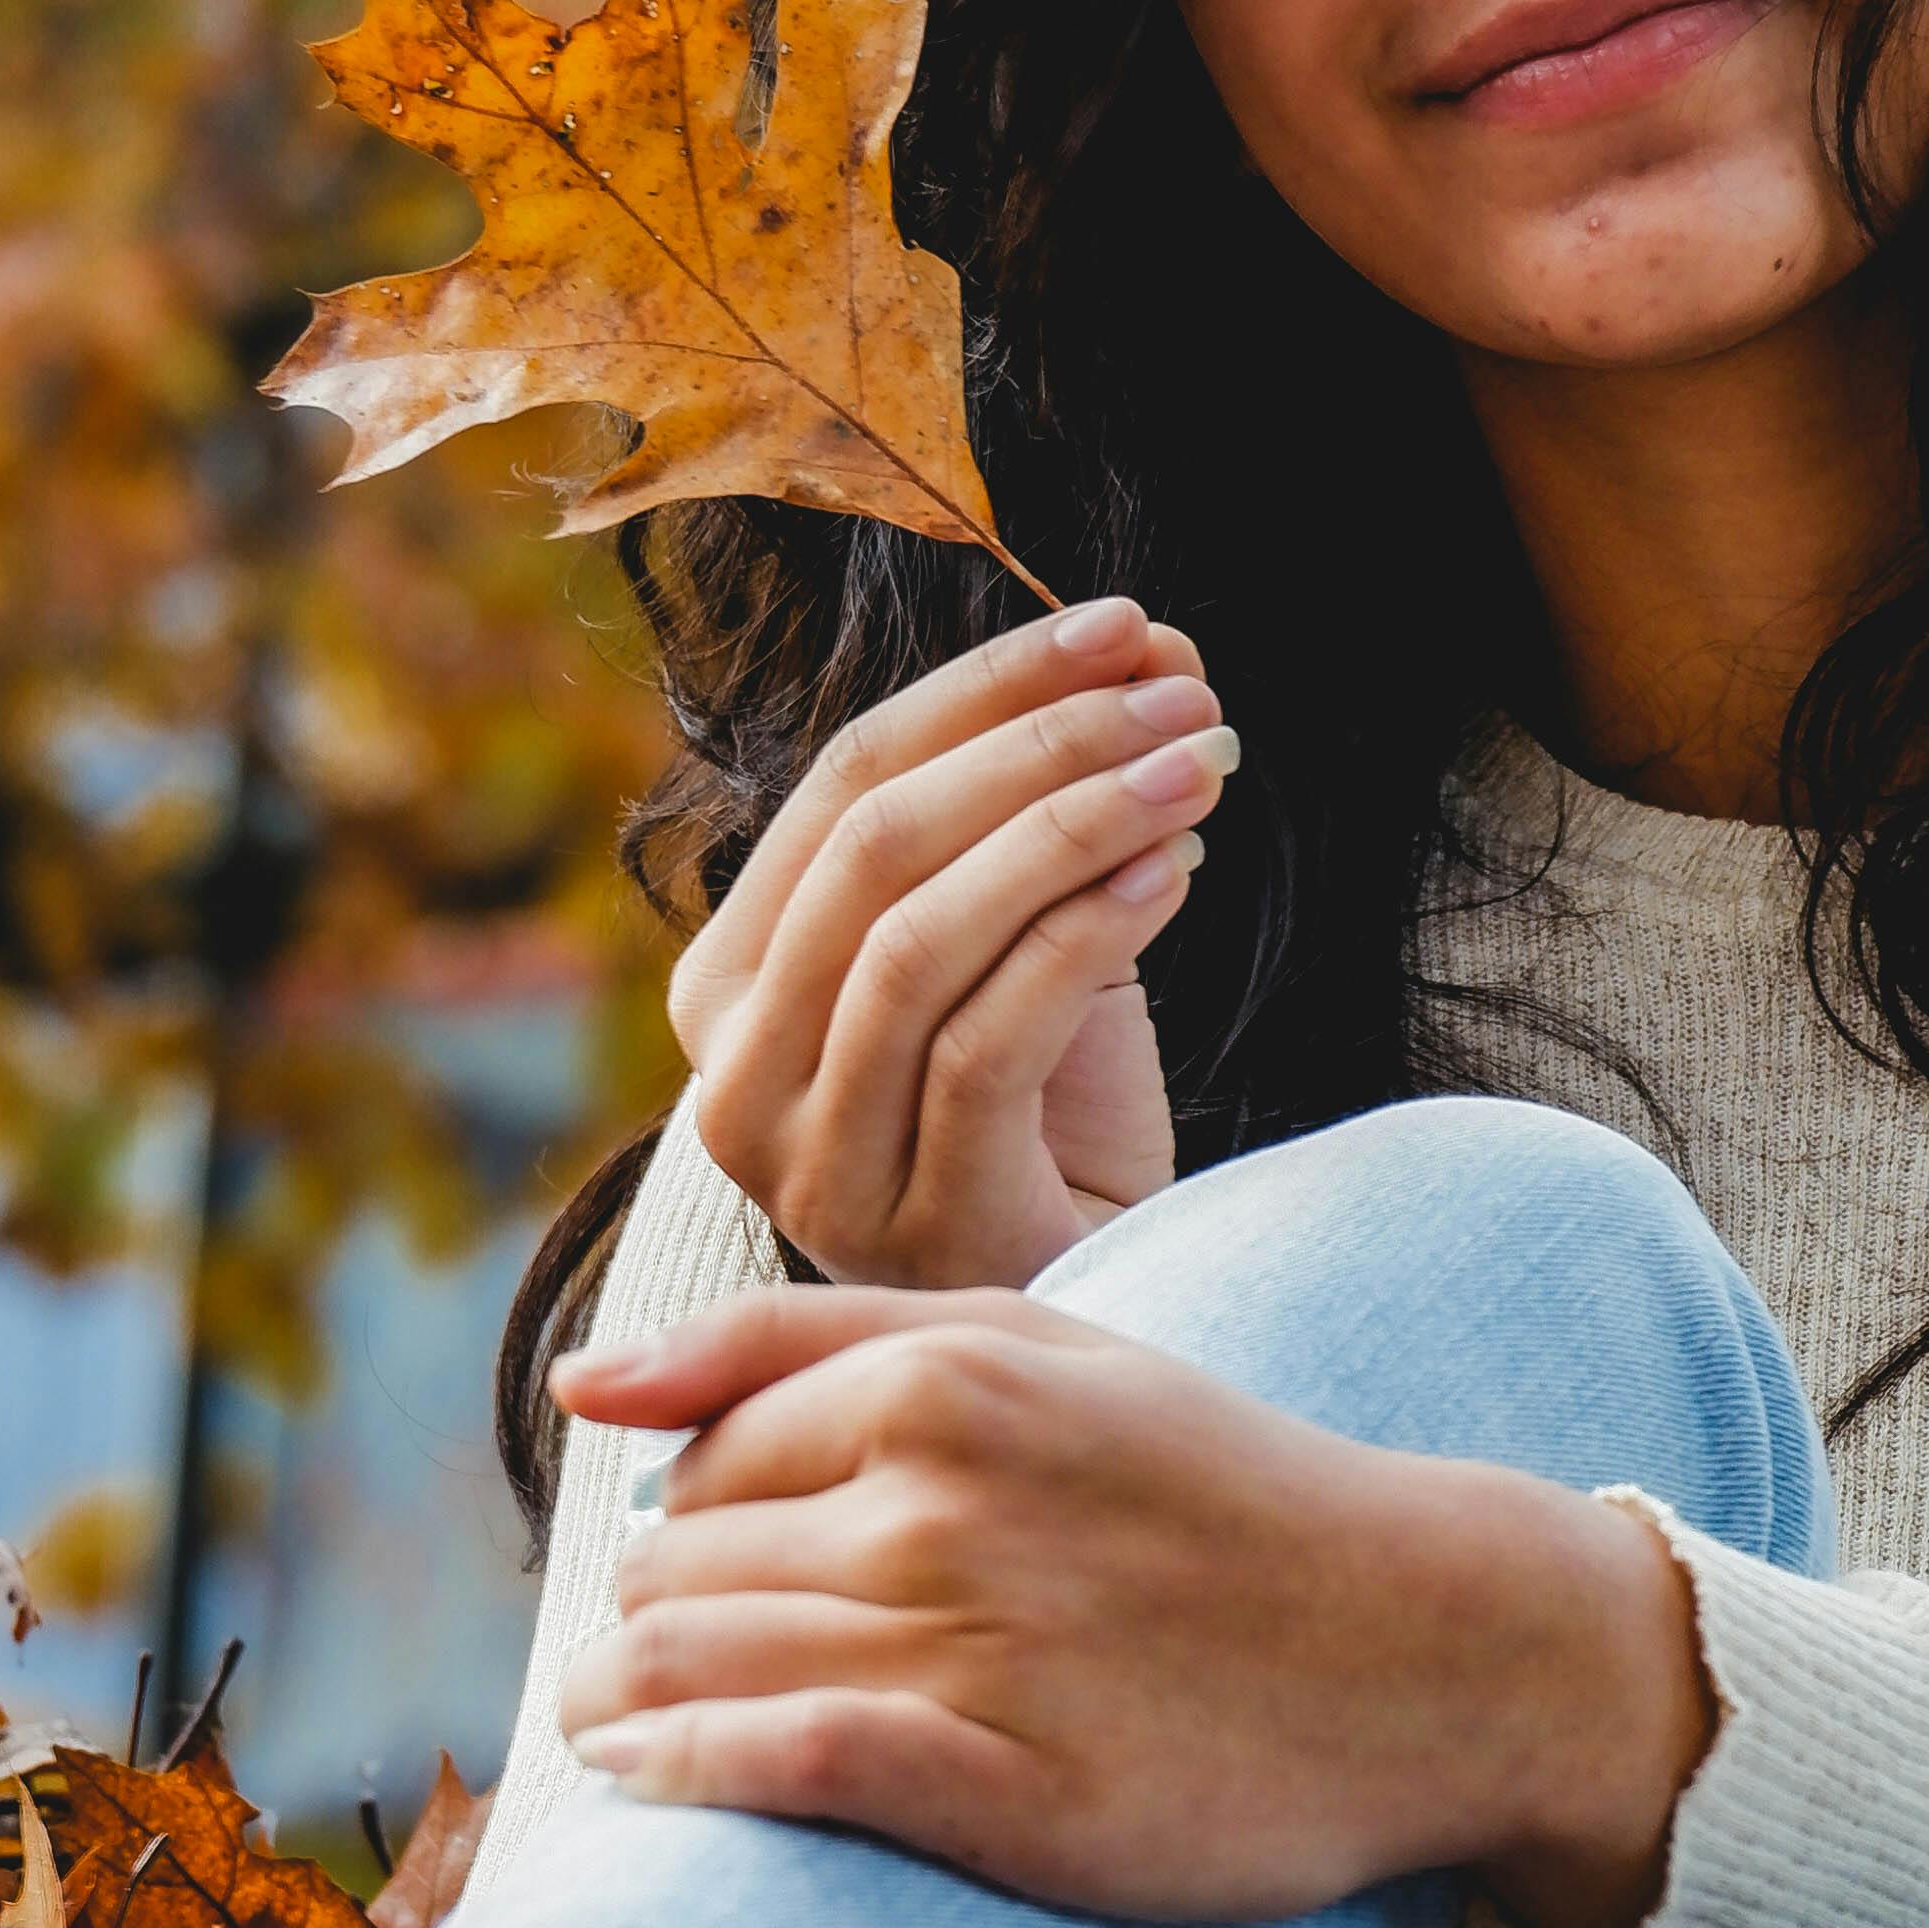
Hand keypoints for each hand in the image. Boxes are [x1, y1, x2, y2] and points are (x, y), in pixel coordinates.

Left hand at [550, 1282, 1711, 1927]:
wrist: (1429, 1651)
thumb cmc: (1217, 1499)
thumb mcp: (1037, 1353)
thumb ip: (797, 1343)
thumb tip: (575, 1388)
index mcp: (942, 1381)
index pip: (698, 1466)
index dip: (688, 1535)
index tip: (726, 1588)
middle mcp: (941, 1502)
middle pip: (675, 1575)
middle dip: (652, 1631)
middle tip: (675, 1679)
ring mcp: (973, 1645)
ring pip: (695, 1668)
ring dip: (630, 1712)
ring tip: (630, 1740)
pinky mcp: (1004, 1785)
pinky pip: (777, 1767)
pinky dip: (691, 1772)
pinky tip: (655, 1781)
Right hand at [668, 597, 1233, 1289]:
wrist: (1080, 1301)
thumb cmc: (1045, 1121)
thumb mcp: (1022, 942)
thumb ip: (1051, 804)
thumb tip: (1154, 642)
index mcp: (730, 982)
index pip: (845, 783)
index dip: (991, 690)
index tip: (1127, 626)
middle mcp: (732, 1071)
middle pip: (876, 848)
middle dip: (1040, 747)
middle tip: (1180, 694)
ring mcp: (808, 1158)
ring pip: (921, 941)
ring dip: (1073, 828)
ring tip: (1198, 767)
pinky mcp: (904, 1219)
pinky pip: (987, 1041)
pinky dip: (1085, 937)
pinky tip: (1177, 874)